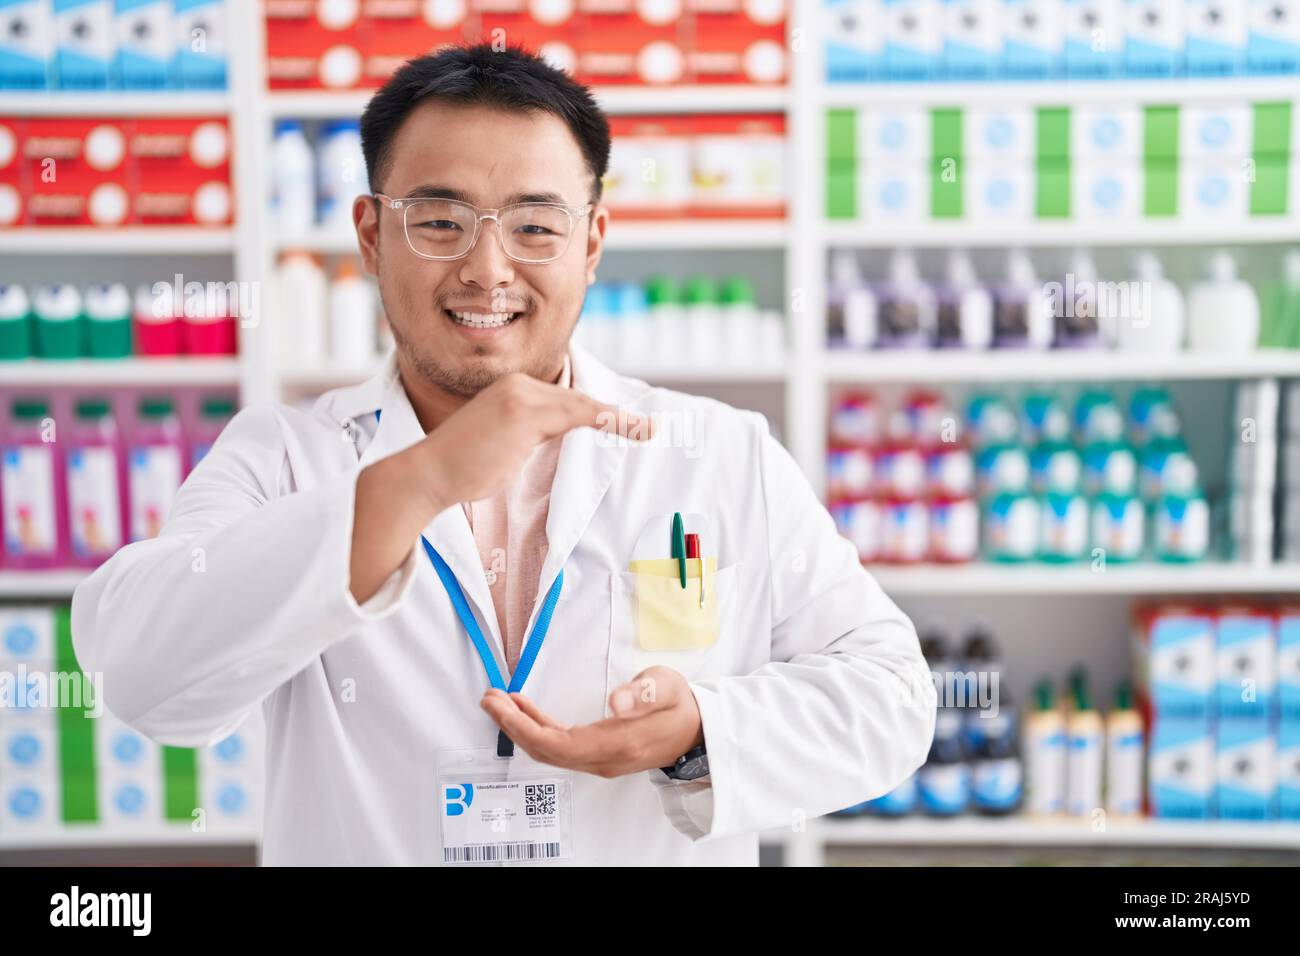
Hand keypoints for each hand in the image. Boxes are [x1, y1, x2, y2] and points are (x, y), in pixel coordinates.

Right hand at [419, 371, 652, 512]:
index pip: (565, 400)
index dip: (598, 413)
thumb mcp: (503, 448)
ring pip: (582, 406)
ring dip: (621, 420)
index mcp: (513, 391)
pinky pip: (578, 413)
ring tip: (650, 430)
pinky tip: (633, 427)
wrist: (427, 474)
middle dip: (614, 415)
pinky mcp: (524, 412)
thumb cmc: (461, 470)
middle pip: (578, 400)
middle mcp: (518, 385)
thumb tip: (549, 443)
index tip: (627, 422)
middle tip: (649, 427)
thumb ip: (529, 438)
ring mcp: (521, 396)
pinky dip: (609, 419)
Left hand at [480, 666, 704, 777]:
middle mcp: (603, 760)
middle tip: (488, 698)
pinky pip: (560, 746)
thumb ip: (643, 693)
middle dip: (512, 727)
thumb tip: (616, 702)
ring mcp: (599, 761)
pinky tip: (524, 710)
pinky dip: (537, 729)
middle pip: (546, 751)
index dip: (523, 727)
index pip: (558, 744)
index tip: (500, 704)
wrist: (697, 732)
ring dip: (520, 728)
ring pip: (550, 750)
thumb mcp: (667, 687)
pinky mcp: (598, 755)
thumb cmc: (680, 705)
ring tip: (498, 701)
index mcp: (617, 744)